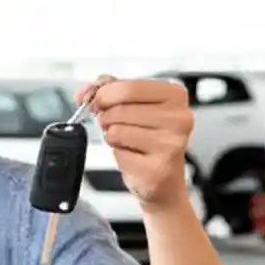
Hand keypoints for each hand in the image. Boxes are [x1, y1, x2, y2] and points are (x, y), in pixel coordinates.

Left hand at [76, 74, 193, 211]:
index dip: (104, 94)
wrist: (163, 178)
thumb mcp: (131, 106)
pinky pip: (119, 151)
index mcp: (174, 95)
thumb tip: (86, 90)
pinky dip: (118, 152)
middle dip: (106, 117)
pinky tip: (133, 154)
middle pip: (119, 109)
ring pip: (117, 129)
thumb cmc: (147, 139)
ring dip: (112, 135)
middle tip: (113, 124)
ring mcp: (171, 142)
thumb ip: (108, 90)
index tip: (98, 102)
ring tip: (127, 140)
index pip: (127, 86)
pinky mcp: (159, 165)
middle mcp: (179, 117)